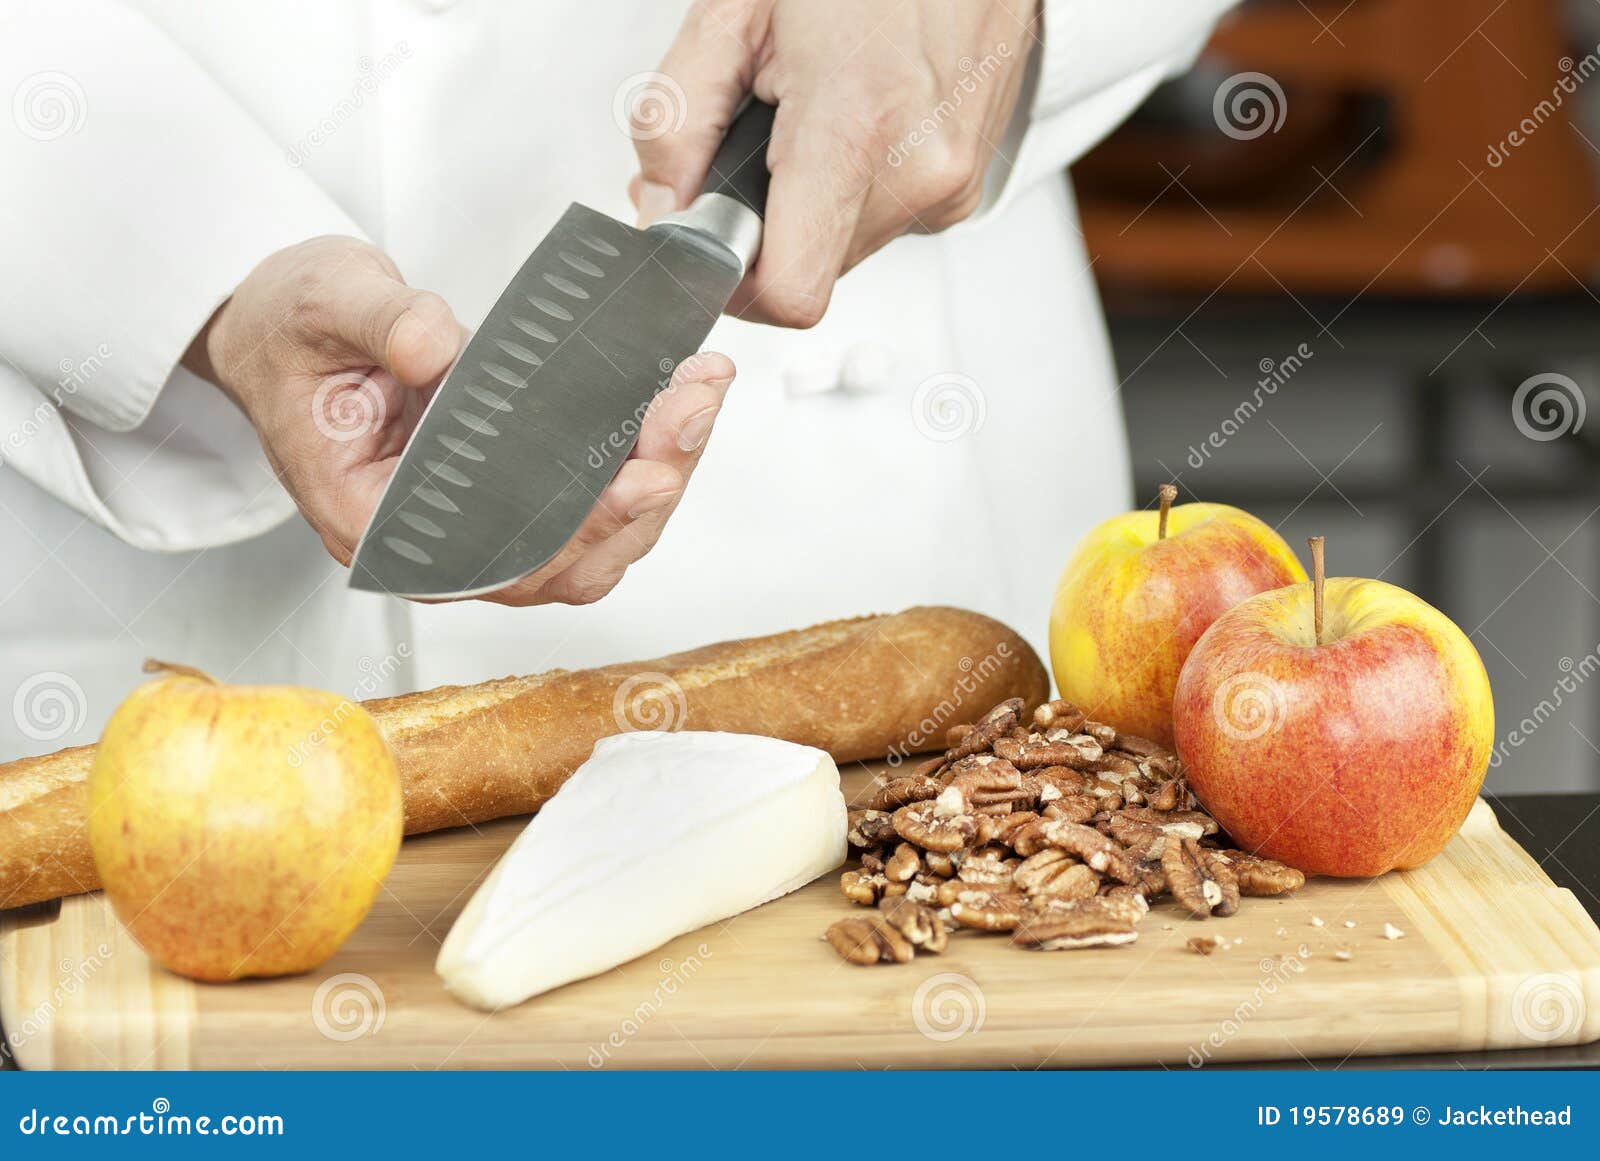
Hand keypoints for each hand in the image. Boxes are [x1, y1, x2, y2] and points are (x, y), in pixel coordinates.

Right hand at [184, 235, 733, 605]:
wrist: (283, 328)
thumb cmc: (291, 334)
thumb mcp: (323, 303)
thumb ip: (382, 321)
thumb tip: (438, 346)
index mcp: (375, 522)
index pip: (493, 560)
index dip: (576, 531)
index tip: (640, 479)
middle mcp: (436, 545)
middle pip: (565, 560)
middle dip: (643, 489)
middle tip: (690, 411)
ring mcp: (480, 527)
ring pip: (594, 540)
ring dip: (659, 474)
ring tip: (699, 396)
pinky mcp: (513, 496)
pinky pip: (593, 502)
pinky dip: (644, 459)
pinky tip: (680, 403)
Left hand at [631, 0, 1039, 327]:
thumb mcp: (735, 10)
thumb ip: (677, 122)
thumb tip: (663, 208)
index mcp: (857, 126)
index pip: (789, 291)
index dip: (734, 282)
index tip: (709, 238)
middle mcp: (918, 170)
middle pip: (810, 269)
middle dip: (766, 220)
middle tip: (755, 139)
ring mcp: (951, 183)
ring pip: (843, 248)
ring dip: (810, 200)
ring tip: (816, 110)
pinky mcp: (966, 186)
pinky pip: (883, 220)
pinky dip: (853, 184)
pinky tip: (857, 114)